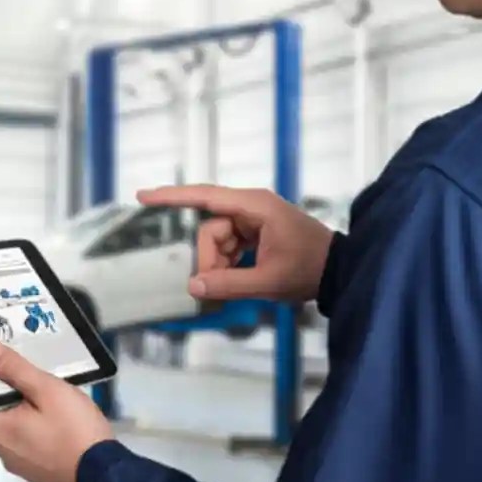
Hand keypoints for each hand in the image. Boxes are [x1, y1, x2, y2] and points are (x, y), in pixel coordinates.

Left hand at [0, 341, 113, 481]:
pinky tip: (53, 417)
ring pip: (10, 428)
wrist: (103, 474)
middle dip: (3, 394)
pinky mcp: (35, 470)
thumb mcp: (47, 390)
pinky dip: (32, 427)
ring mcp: (18, 463)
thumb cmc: (73, 430)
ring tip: (42, 392)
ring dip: (20, 411)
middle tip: (23, 371)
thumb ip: (15, 370)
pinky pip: (25, 442)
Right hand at [137, 185, 334, 302]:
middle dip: (210, 259)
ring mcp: (253, 219)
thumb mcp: (268, 281)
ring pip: (217, 241)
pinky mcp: (256, 232)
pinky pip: (228, 246)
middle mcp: (251, 207)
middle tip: (219, 286)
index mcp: (255, 207)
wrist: (338, 272)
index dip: (172, 197)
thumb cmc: (309, 269)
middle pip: (210, 229)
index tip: (143, 196)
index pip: (205, 197)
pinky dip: (228, 264)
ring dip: (220, 265)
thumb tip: (193, 285)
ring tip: (238, 284)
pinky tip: (239, 278)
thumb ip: (229, 284)